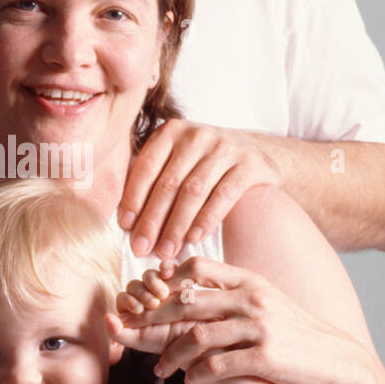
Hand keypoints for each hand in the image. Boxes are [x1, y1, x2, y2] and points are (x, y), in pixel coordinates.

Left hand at [107, 257, 371, 383]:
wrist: (337, 361)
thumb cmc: (296, 332)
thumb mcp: (267, 299)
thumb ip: (232, 291)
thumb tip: (190, 286)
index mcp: (249, 280)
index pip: (195, 267)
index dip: (165, 282)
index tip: (148, 300)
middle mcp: (252, 298)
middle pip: (187, 302)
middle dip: (155, 321)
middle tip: (138, 336)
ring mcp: (259, 327)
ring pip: (196, 337)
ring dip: (172, 356)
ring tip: (162, 370)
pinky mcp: (265, 357)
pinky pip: (217, 366)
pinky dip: (197, 375)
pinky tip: (190, 382)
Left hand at [118, 119, 280, 257]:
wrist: (259, 150)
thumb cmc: (205, 162)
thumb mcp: (177, 158)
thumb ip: (154, 178)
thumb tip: (128, 221)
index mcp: (171, 132)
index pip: (146, 167)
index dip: (134, 198)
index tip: (125, 227)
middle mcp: (197, 135)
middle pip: (169, 183)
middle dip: (152, 219)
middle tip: (141, 248)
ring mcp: (225, 148)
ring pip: (194, 191)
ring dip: (177, 225)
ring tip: (166, 251)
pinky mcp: (249, 163)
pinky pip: (224, 195)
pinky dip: (207, 219)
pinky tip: (194, 239)